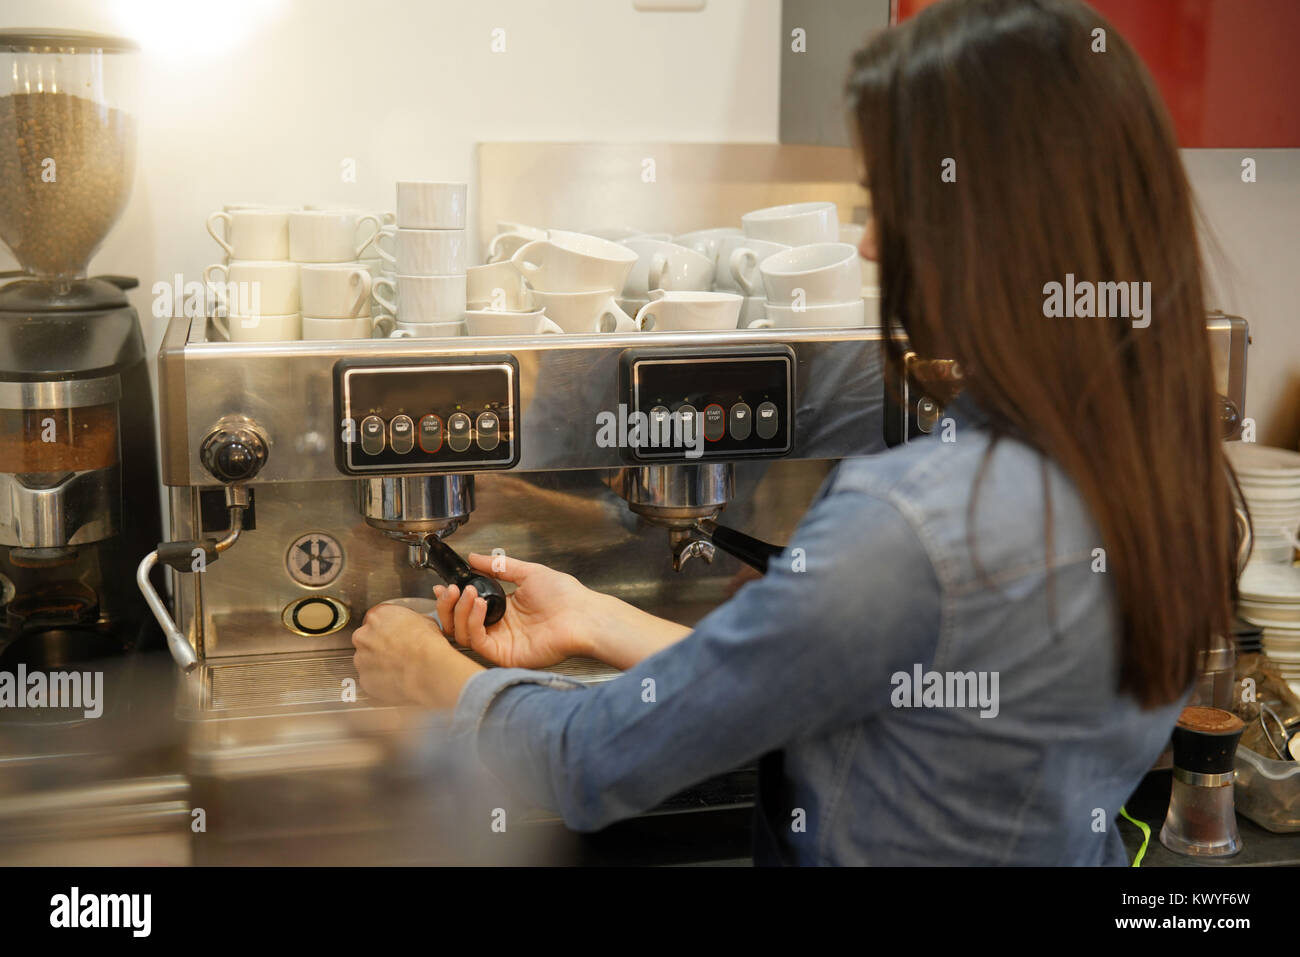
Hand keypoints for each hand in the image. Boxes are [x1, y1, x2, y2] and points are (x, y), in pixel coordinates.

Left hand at [352, 602, 482, 707]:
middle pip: (367, 639)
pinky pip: (369, 678)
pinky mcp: (363, 679)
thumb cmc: (427, 646)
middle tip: (397, 652)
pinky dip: (379, 679)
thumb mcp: (425, 621)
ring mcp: (361, 658)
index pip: (376, 618)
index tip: (395, 634)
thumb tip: (413, 626)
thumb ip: (409, 622)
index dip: (388, 627)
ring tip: (399, 667)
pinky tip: (395, 678)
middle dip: (379, 645)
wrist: (427, 670)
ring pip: (366, 660)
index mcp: (377, 616)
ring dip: (378, 662)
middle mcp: (364, 635)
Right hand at [434, 552, 602, 668]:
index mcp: (504, 610)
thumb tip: (474, 557)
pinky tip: (478, 604)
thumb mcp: (527, 572)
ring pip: (463, 634)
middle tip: (449, 590)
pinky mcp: (503, 655)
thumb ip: (498, 566)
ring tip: (467, 592)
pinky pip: (477, 642)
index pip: (468, 608)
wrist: (582, 615)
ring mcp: (500, 643)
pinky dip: (472, 622)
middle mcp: (499, 628)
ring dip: (459, 611)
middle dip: (448, 607)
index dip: (454, 598)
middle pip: (459, 624)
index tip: (444, 584)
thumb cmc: (565, 595)